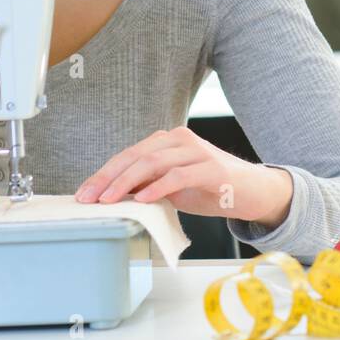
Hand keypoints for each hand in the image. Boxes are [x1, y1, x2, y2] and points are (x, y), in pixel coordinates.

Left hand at [74, 126, 293, 228]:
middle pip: (135, 156)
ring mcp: (197, 152)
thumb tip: (113, 195)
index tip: (84, 192)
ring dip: (126, 183)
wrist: (254, 191)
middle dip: (108, 178)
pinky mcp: (211, 168)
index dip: (103, 173)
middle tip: (89, 198)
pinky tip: (143, 199)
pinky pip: (178, 175)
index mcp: (167, 142)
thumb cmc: (212, 188)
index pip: (128, 155)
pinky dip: (158, 187)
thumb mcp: (173, 187)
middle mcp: (180, 140)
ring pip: (153, 163)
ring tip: (109, 200)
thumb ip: (148, 185)